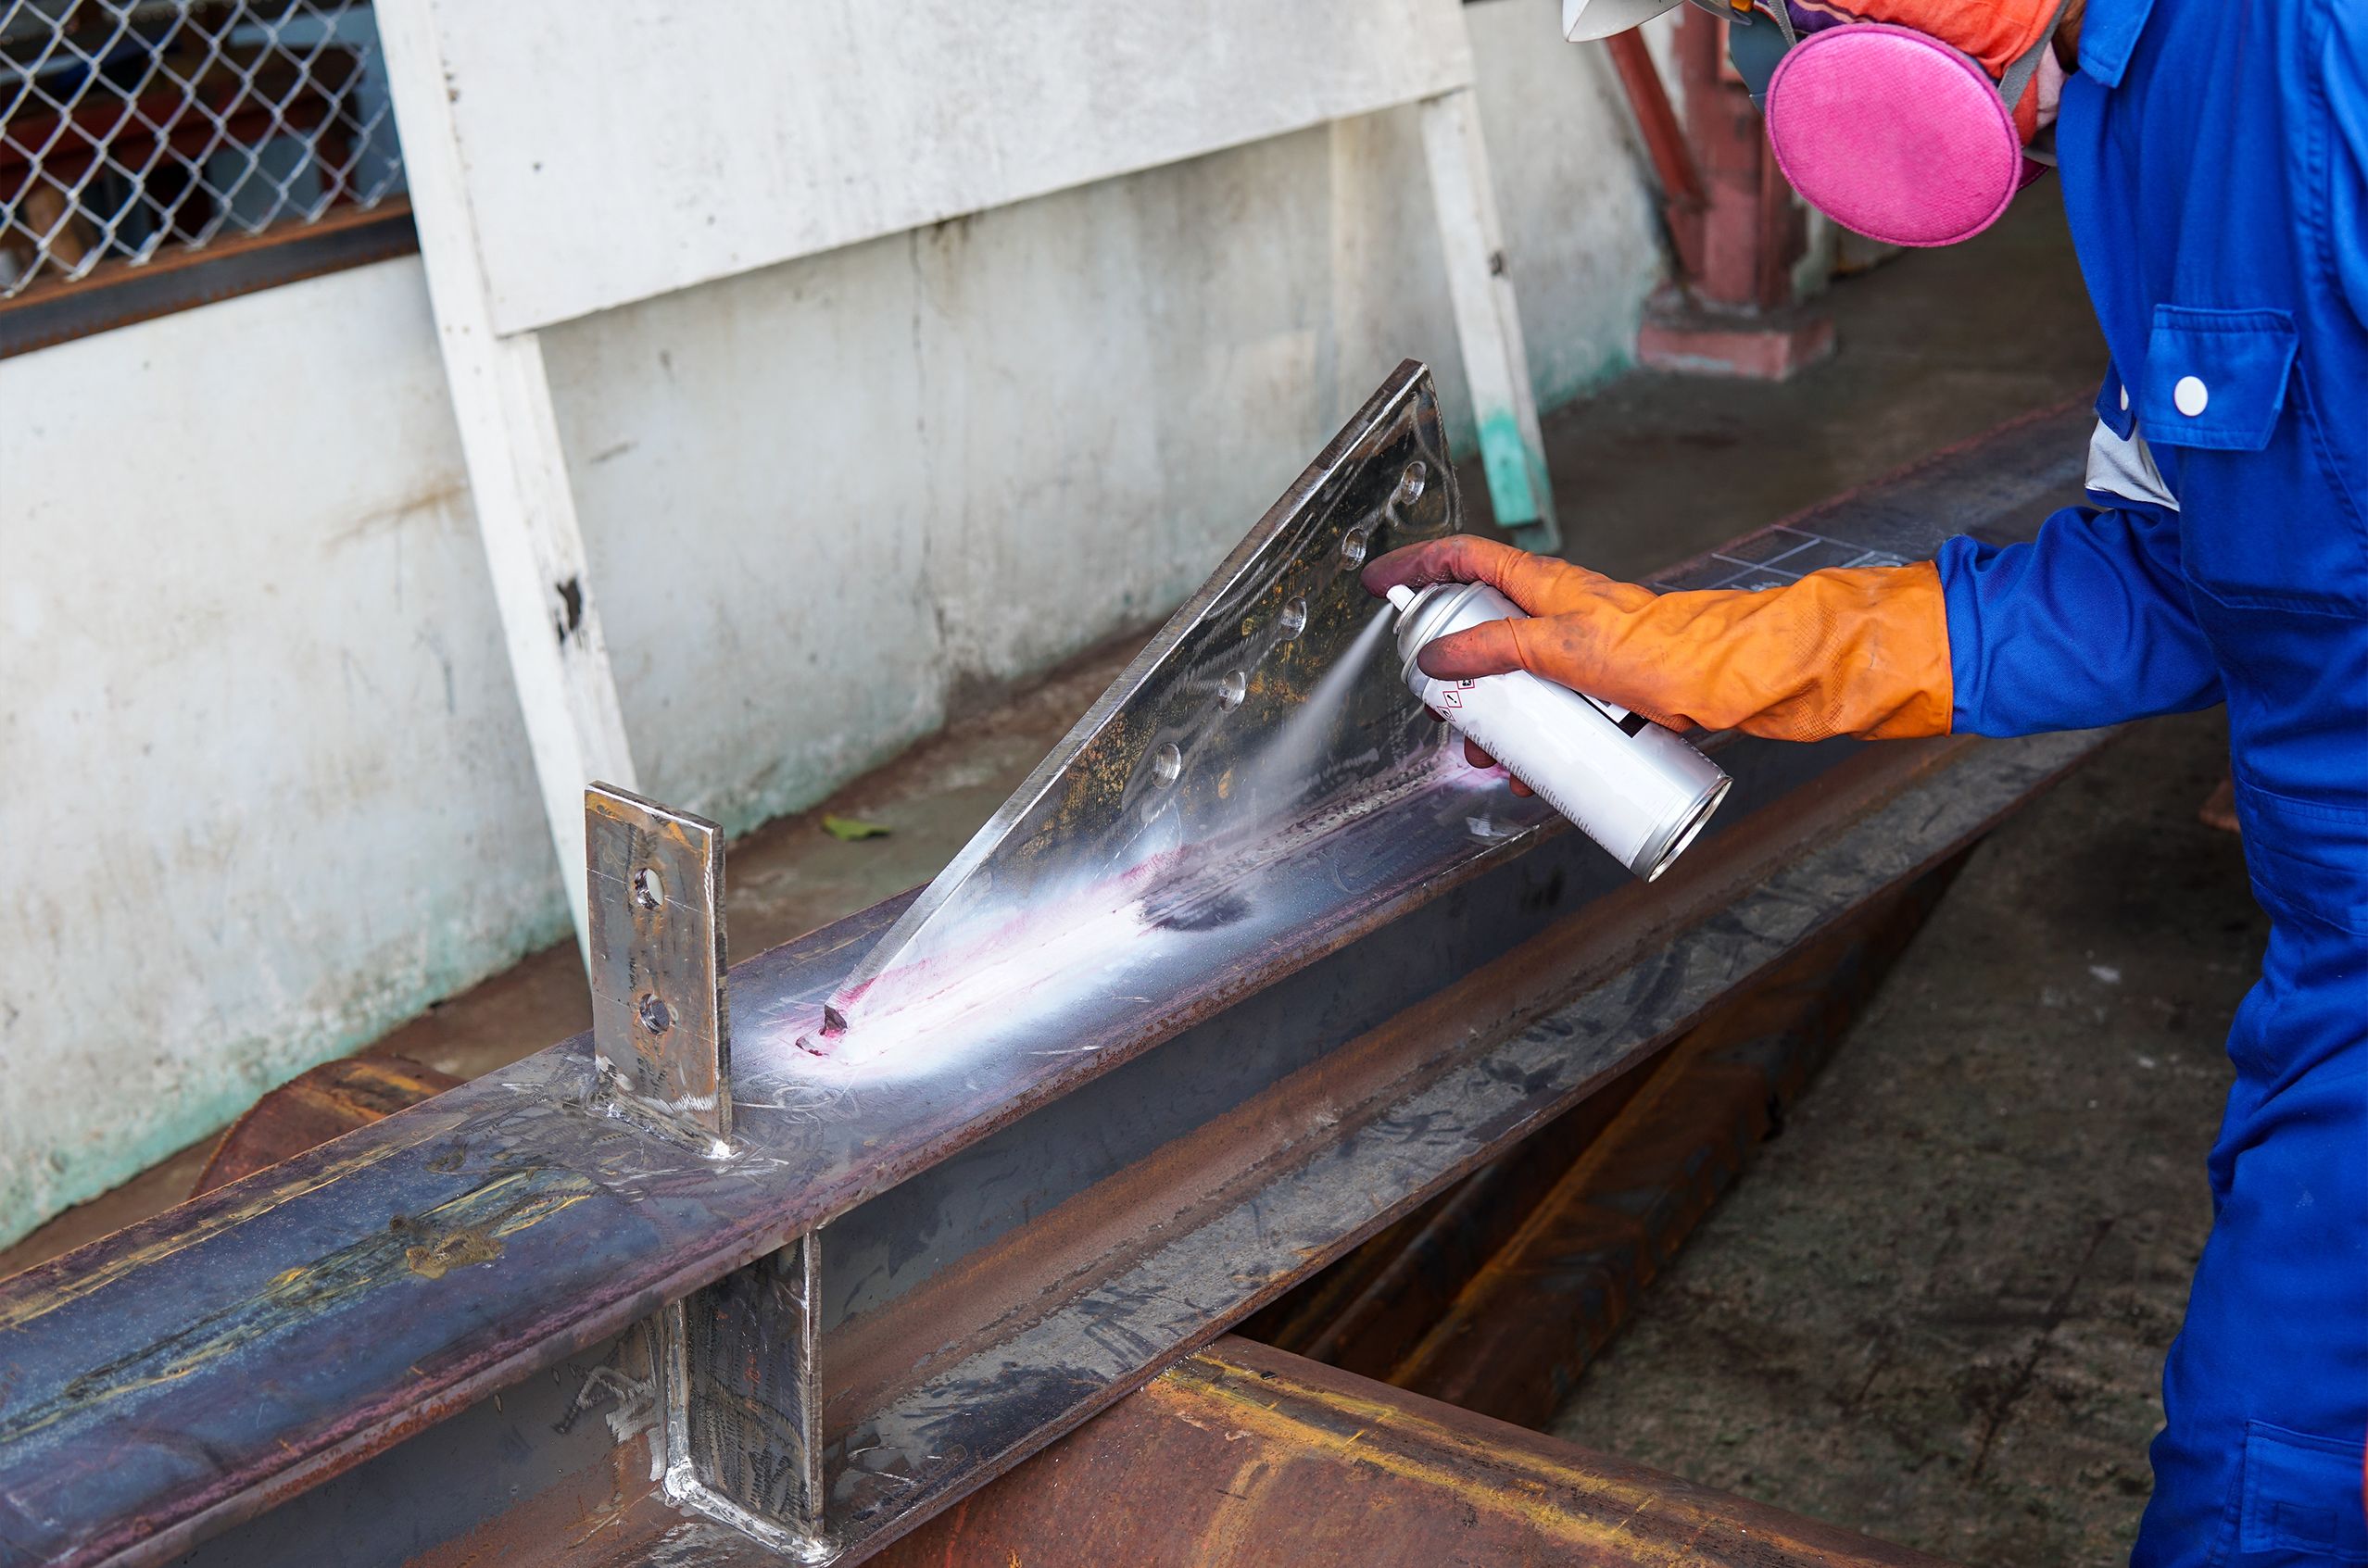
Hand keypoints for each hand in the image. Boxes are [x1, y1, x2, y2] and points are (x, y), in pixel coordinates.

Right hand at [1365, 534, 1954, 743]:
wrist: (1745, 682)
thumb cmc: (1671, 653)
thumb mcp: (1568, 648)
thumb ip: (1498, 648)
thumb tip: (1436, 656)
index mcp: (1547, 586)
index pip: (1465, 560)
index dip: (1417, 567)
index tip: (1377, 585)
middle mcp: (1562, 614)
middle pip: (1484, 630)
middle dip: (1451, 671)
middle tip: (1435, 706)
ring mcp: (1585, 654)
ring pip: (1518, 681)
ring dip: (1495, 719)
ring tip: (1486, 757)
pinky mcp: (1610, 691)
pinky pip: (1556, 714)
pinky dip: (1539, 744)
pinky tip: (1537, 780)